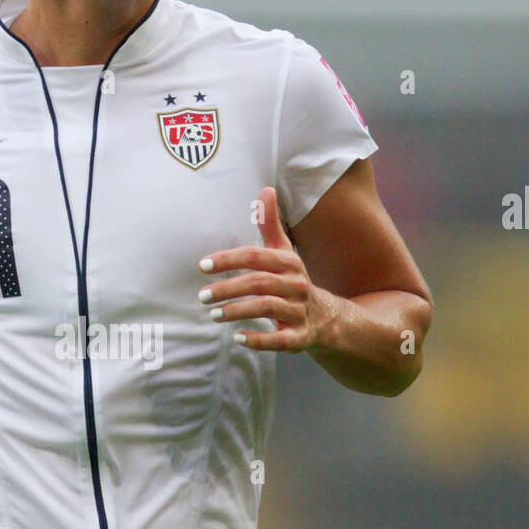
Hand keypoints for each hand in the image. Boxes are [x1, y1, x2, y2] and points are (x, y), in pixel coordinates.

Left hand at [197, 187, 328, 351]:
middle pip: (258, 283)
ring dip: (237, 310)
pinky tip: (237, 337)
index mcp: (288, 263)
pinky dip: (259, 340)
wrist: (327, 317)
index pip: (255, 256)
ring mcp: (299, 311)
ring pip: (267, 308)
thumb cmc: (293, 281)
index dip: (228, 259)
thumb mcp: (284, 252)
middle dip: (228, 288)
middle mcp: (295, 285)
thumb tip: (265, 189)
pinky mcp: (299, 337)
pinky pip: (280, 340)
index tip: (203, 265)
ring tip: (213, 314)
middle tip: (202, 296)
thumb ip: (270, 224)